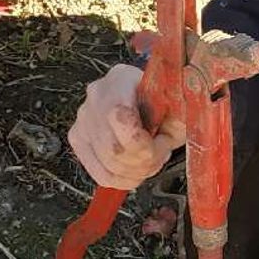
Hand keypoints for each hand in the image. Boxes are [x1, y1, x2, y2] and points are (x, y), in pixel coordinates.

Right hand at [68, 63, 186, 189]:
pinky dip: (124, 180)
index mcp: (121, 79)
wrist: (146, 97)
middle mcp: (96, 97)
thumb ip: (177, 118)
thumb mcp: (179, 105)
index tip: (163, 144)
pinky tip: (138, 169)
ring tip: (152, 158)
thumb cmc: (162, 100)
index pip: (120, 117)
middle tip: (162, 153)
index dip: (143, 142)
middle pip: (114, 149)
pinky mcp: (78, 140)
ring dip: (138, 171)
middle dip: (145, 160)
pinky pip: (102, 175)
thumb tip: (172, 130)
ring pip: (109, 166)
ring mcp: (83, 119)